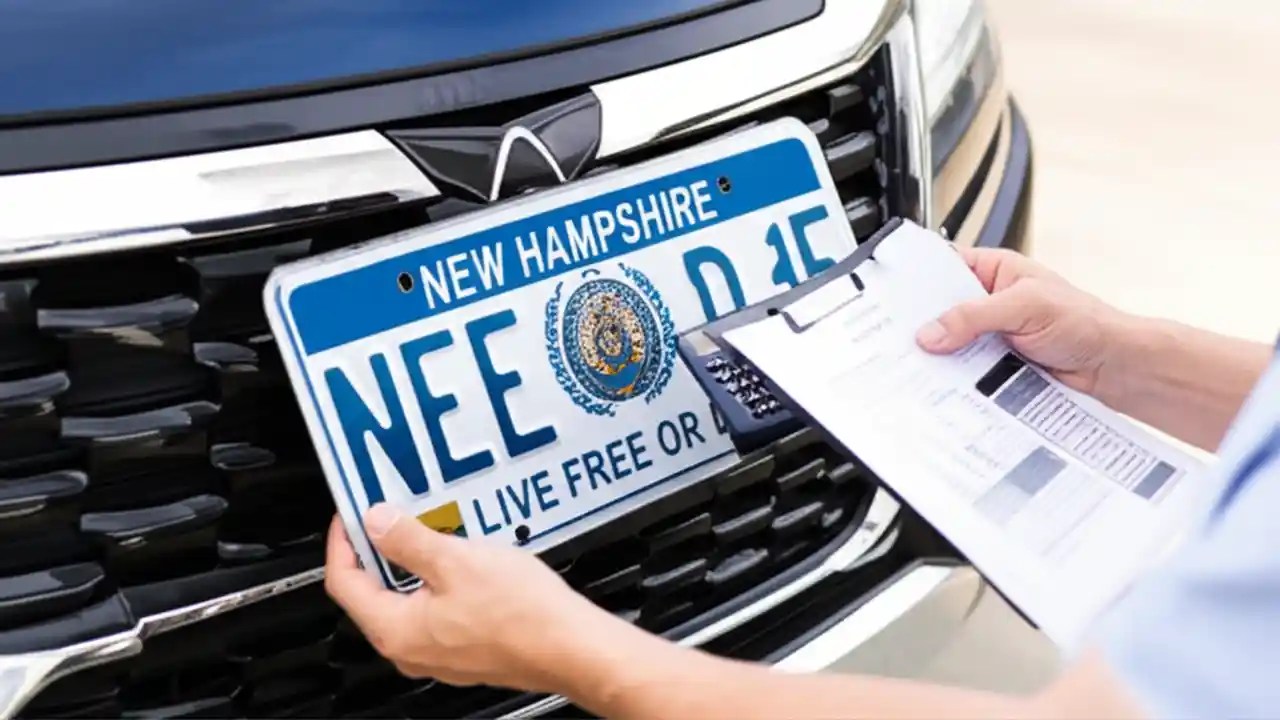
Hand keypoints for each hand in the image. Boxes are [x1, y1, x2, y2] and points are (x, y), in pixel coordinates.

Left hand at [324, 506, 632, 692]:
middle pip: (373, 593)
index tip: (352, 515)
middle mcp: (410, 650)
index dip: (343, 542)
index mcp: (397, 631)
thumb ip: (408, 540)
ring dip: (413, 564)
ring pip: (408, 601)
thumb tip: (376, 522)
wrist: (570, 647)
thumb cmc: (521, 615)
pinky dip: (439, 581)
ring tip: (432, 530)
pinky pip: (437, 611)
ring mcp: (438, 654)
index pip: (344, 582)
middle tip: (391, 515)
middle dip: (380, 550)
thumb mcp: (457, 560)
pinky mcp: (465, 650)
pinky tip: (462, 559)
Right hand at [915, 247, 1128, 396]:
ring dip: (941, 354)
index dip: (918, 281)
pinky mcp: (995, 364)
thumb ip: (974, 317)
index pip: (944, 267)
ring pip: (952, 343)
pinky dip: (956, 377)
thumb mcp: (1025, 307)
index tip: (891, 297)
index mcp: (995, 271)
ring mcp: (991, 334)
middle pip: (942, 310)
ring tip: (917, 364)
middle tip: (900, 337)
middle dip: (924, 324)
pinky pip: (966, 369)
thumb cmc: (1085, 322)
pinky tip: (943, 383)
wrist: (1113, 367)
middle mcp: (990, 301)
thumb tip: (931, 331)